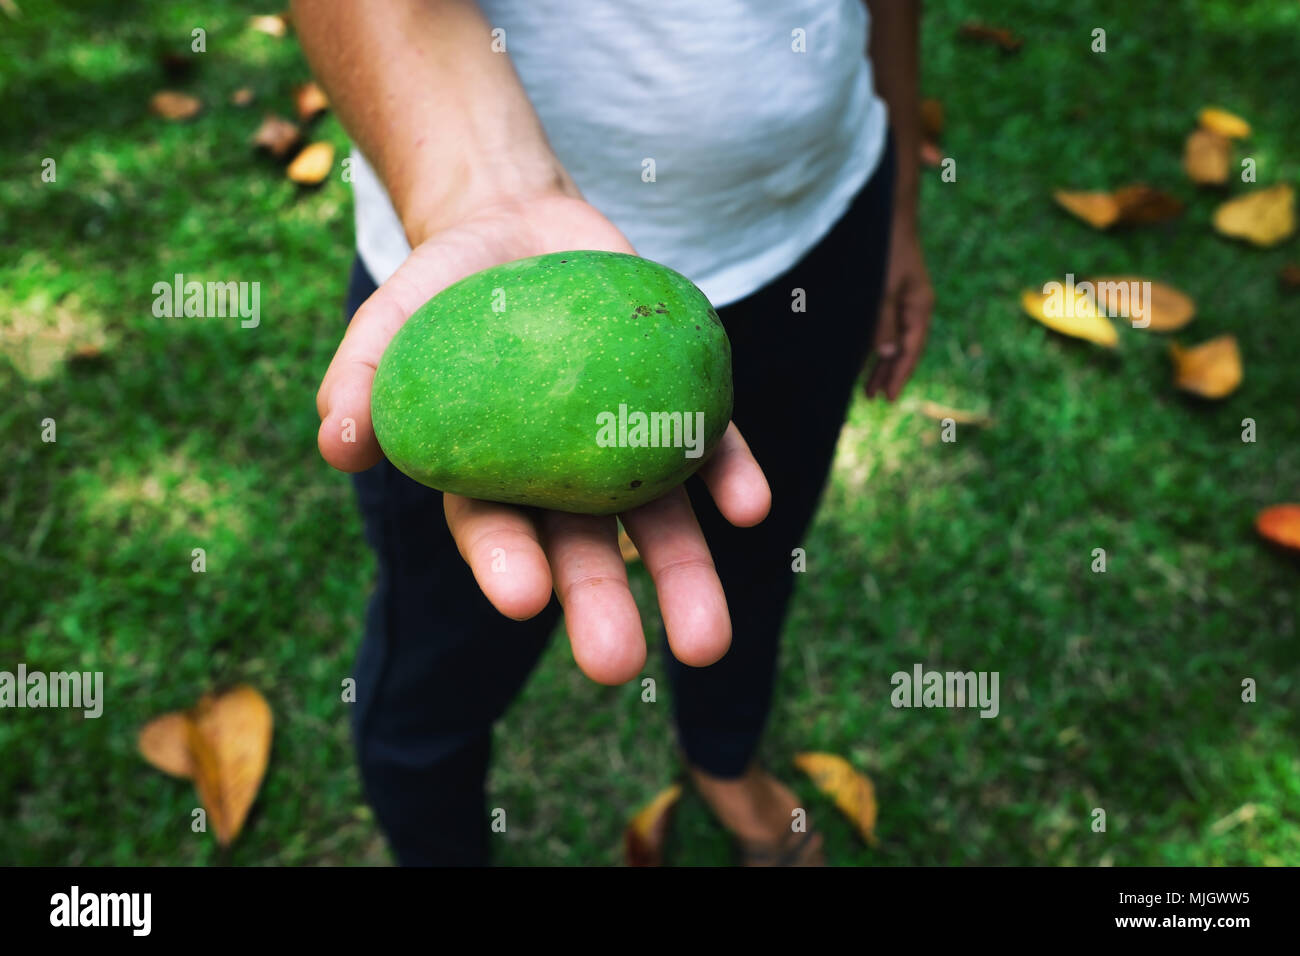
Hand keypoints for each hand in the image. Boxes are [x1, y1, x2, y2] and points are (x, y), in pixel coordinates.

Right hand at [316, 193, 770, 684]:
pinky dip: (730, 478)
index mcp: (489, 474)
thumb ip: (363, 375)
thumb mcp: (395, 317)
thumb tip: (338, 445)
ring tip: (704, 644)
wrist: (525, 233)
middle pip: (583, 550)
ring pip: (658, 520)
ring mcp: (623, 445)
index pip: (494, 529)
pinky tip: (750, 508)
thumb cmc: (446, 288)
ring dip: (684, 579)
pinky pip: (709, 445)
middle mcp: (562, 478)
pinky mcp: (675, 401)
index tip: (523, 598)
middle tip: (616, 666)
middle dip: (599, 606)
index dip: (505, 564)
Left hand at [864, 217, 933, 400]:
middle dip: (888, 373)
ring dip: (881, 362)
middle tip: (873, 398)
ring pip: (893, 339)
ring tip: (869, 386)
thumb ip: (883, 321)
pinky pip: (885, 326)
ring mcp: (903, 299)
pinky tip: (866, 355)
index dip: (899, 375)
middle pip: (903, 349)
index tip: (888, 398)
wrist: (888, 214)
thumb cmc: (888, 248)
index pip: (911, 350)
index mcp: (920, 307)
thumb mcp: (883, 288)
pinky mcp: (890, 292)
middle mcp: (914, 306)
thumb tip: (886, 353)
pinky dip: (876, 343)